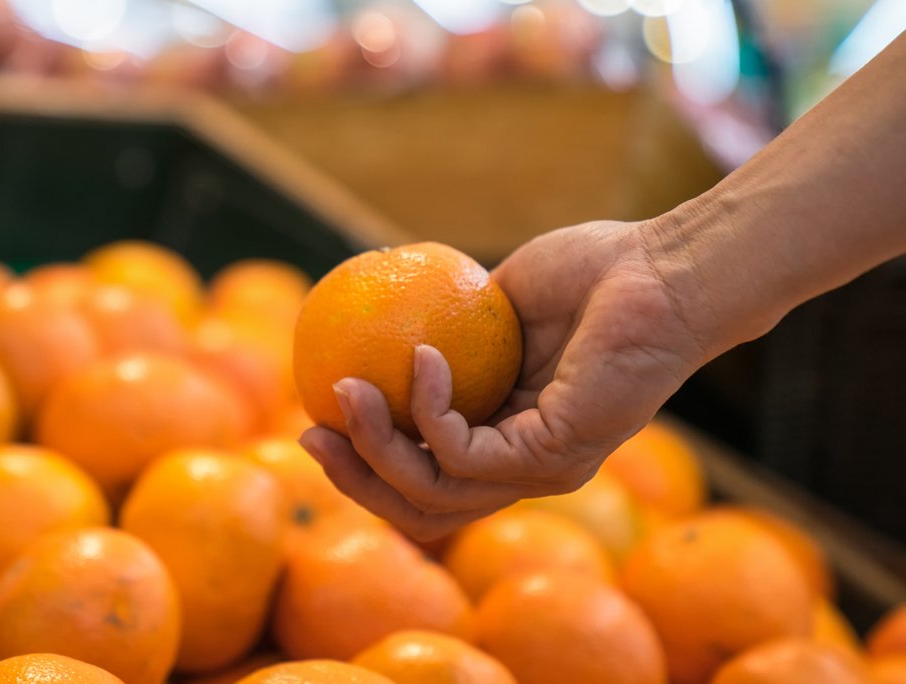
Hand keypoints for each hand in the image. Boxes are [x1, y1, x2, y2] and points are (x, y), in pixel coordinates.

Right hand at [299, 220, 712, 540]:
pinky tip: (424, 357)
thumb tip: (379, 327)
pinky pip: (466, 452)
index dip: (365, 464)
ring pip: (435, 494)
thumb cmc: (592, 273)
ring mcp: (542, 470)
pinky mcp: (556, 457)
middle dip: (356, 479)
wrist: (665, 268)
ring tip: (347, 391)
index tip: (318, 419)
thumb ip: (446, 329)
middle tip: (312, 432)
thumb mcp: (496, 302)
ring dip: (377, 447)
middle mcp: (524, 468)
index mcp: (508, 438)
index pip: (427, 479)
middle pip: (421, 509)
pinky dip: (430, 407)